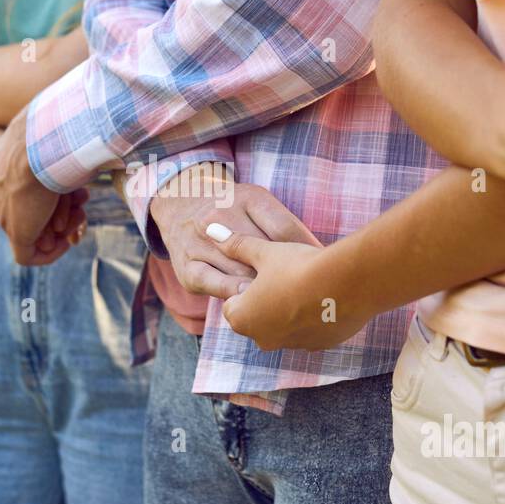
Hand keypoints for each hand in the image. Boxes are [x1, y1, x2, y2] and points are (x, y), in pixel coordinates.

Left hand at [0, 109, 85, 265]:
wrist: (43, 143)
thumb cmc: (56, 134)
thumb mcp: (56, 141)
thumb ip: (59, 154)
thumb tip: (88, 149)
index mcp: (1, 169)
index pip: (26, 195)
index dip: (55, 199)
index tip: (77, 193)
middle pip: (31, 214)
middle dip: (62, 214)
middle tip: (80, 206)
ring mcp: (4, 214)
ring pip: (34, 233)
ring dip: (64, 227)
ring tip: (78, 214)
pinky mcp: (16, 233)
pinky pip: (29, 257)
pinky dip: (52, 254)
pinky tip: (69, 240)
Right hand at [149, 166, 321, 299]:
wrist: (179, 203)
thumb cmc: (232, 208)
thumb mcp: (259, 203)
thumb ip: (286, 226)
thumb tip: (320, 255)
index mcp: (248, 198)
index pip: (285, 230)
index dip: (308, 254)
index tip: (325, 271)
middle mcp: (222, 218)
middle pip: (264, 255)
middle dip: (290, 276)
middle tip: (312, 294)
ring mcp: (202, 243)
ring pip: (242, 274)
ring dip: (266, 291)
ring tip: (287, 305)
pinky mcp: (189, 268)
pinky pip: (217, 287)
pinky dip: (237, 296)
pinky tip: (251, 302)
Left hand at [204, 226, 365, 350]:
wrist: (346, 284)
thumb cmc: (297, 266)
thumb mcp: (265, 252)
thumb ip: (237, 245)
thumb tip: (211, 231)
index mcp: (242, 319)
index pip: (233, 303)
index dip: (245, 284)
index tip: (262, 270)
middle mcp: (264, 339)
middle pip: (258, 317)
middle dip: (267, 300)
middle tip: (285, 275)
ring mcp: (293, 345)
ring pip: (285, 326)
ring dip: (291, 310)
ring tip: (308, 283)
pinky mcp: (320, 345)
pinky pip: (310, 330)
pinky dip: (314, 317)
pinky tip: (325, 296)